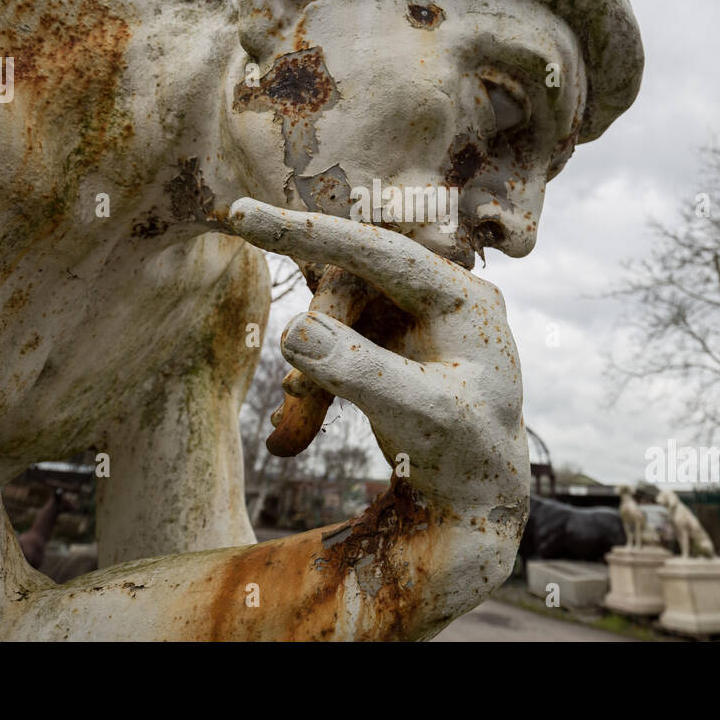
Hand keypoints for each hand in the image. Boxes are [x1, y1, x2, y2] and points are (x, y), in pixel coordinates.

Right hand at [229, 198, 528, 516]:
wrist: (475, 503)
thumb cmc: (467, 460)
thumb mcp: (420, 419)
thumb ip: (362, 373)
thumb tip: (293, 327)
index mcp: (465, 299)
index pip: (381, 250)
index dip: (310, 231)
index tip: (244, 216)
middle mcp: (443, 297)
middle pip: (352, 282)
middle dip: (316, 332)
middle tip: (294, 395)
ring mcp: (416, 318)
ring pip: (337, 313)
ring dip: (309, 364)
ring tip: (292, 428)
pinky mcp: (393, 342)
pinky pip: (338, 339)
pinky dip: (315, 375)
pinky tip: (293, 417)